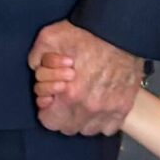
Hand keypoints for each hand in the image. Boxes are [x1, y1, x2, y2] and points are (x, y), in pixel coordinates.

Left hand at [29, 20, 141, 136]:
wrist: (120, 29)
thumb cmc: (87, 33)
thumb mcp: (49, 38)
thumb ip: (37, 57)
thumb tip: (35, 69)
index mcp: (69, 94)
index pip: (49, 122)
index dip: (47, 111)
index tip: (51, 101)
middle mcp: (90, 107)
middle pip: (68, 128)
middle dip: (63, 115)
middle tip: (65, 100)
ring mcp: (109, 109)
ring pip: (88, 130)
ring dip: (83, 119)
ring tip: (82, 103)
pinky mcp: (124, 106)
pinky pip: (109, 127)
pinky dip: (103, 120)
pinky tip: (99, 105)